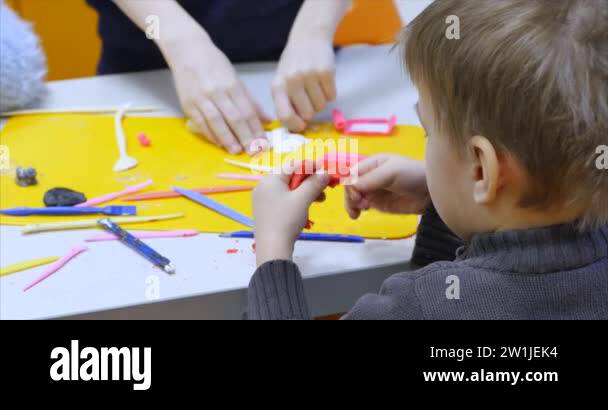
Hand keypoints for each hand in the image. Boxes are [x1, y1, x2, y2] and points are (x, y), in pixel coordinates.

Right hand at [167, 36, 269, 154]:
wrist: (187, 51)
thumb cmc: (215, 65)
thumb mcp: (236, 79)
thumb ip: (251, 101)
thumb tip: (267, 120)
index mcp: (232, 85)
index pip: (247, 111)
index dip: (256, 129)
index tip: (263, 142)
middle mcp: (217, 92)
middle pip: (234, 119)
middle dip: (245, 137)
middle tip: (253, 151)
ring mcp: (201, 98)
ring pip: (217, 122)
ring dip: (227, 139)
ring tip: (236, 150)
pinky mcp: (187, 104)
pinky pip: (201, 123)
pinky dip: (211, 134)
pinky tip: (219, 143)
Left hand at [253, 162, 330, 265]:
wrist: (272, 248)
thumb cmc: (286, 219)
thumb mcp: (303, 199)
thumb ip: (314, 183)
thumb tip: (325, 172)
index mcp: (270, 179)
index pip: (293, 166)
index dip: (311, 167)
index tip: (325, 170)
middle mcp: (264, 186)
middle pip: (291, 178)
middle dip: (310, 182)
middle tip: (326, 188)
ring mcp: (263, 200)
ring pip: (289, 190)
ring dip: (306, 193)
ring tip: (321, 200)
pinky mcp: (266, 211)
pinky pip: (283, 200)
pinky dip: (297, 202)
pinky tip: (307, 208)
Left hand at [272, 33, 336, 131]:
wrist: (308, 37)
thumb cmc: (293, 63)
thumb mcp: (282, 81)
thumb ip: (286, 103)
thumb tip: (299, 126)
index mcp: (278, 86)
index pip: (285, 116)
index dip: (295, 125)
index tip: (301, 126)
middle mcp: (292, 81)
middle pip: (308, 114)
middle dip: (311, 111)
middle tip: (309, 99)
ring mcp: (309, 76)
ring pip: (321, 106)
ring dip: (321, 101)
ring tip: (315, 87)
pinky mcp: (326, 72)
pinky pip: (332, 96)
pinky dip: (330, 93)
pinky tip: (323, 82)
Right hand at [345, 155, 429, 218]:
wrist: (431, 192)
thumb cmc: (412, 174)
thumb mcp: (392, 171)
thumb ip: (371, 178)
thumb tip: (352, 186)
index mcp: (372, 163)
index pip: (351, 173)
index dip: (350, 184)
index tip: (356, 195)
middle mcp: (370, 177)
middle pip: (350, 187)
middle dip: (350, 196)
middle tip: (359, 205)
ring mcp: (373, 191)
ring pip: (353, 198)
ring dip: (352, 204)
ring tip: (358, 211)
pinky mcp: (378, 204)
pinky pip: (362, 206)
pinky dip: (358, 210)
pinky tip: (361, 213)